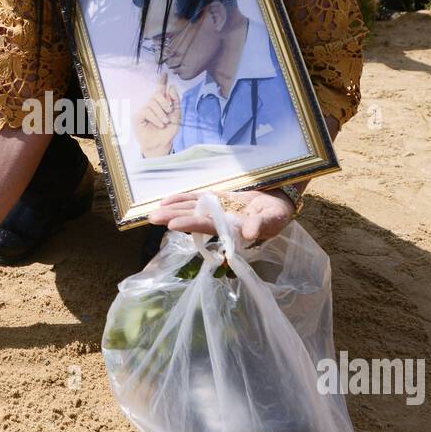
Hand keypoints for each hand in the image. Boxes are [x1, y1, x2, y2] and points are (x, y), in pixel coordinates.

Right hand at [132, 73, 181, 157]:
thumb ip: (175, 101)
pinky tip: (159, 124)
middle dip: (165, 102)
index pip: (160, 90)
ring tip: (164, 122)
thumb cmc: (169, 131)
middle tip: (169, 111)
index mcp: (161, 104)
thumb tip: (171, 87)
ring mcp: (144, 110)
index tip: (165, 74)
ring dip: (161, 113)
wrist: (162, 144)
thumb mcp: (177, 115)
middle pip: (156, 94)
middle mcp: (152, 105)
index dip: (161, 81)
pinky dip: (155, 118)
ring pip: (152, 103)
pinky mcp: (138, 117)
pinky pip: (147, 111)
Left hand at [149, 190, 296, 244]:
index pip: (206, 227)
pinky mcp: (216, 199)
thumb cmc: (277, 214)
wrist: (278, 202)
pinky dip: (182, 198)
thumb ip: (260, 224)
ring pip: (190, 209)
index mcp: (230, 228)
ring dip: (172, 210)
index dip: (190, 226)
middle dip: (172, 218)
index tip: (173, 225)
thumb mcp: (273, 218)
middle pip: (192, 219)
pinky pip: (196, 198)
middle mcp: (218, 220)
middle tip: (152, 218)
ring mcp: (215, 209)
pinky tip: (167, 200)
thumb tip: (249, 232)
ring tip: (153, 212)